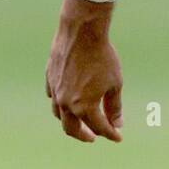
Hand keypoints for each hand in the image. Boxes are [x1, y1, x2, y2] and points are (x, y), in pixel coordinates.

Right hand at [45, 5, 122, 142]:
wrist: (81, 32)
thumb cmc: (102, 57)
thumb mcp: (114, 83)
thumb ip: (115, 107)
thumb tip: (117, 123)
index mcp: (84, 107)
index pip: (99, 128)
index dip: (111, 134)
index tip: (118, 136)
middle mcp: (66, 103)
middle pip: (73, 129)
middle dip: (85, 135)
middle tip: (94, 137)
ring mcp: (55, 91)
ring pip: (60, 115)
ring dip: (70, 121)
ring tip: (79, 121)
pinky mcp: (49, 78)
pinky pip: (53, 97)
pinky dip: (60, 103)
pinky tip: (66, 100)